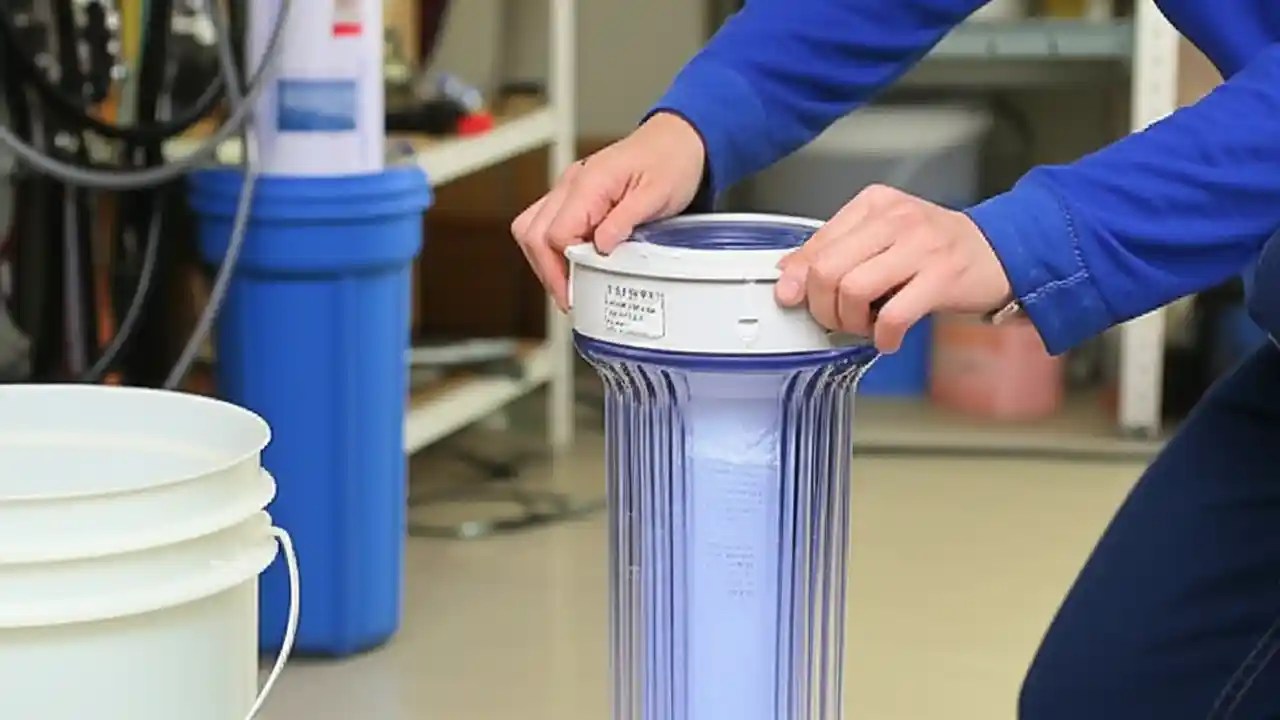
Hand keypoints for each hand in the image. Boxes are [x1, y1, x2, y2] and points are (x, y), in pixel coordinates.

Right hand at [511, 113, 706, 310]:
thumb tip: (599, 247)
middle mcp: (571, 183)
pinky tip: (570, 264)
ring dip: (543, 260)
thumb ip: (625, 220)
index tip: (576, 291)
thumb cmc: (671, 162)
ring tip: (566, 285)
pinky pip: (546, 223)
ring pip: (531, 228)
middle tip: (567, 298)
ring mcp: (569, 188)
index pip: (554, 233)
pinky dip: (551, 248)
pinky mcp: (574, 196)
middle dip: (546, 270)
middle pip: (532, 233)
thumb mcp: (657, 194)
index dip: (562, 267)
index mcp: (589, 182)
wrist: (678, 140)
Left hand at [775, 185, 1012, 351]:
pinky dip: (882, 336)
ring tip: (864, 326)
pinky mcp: (942, 277)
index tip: (794, 299)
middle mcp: (896, 218)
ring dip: (850, 321)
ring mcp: (921, 246)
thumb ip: (837, 251)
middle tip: (837, 320)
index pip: (817, 243)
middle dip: (823, 306)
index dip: (799, 279)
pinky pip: (893, 315)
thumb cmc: (936, 248)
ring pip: (853, 290)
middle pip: (828, 269)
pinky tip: (887, 338)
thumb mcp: (882, 238)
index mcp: (875, 204)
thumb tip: (788, 274)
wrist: (1001, 251)